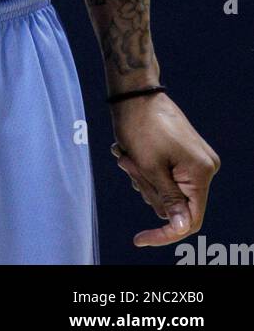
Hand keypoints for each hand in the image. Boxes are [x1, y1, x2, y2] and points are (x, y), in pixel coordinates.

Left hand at [110, 92, 219, 247]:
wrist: (134, 91)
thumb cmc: (140, 126)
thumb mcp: (150, 168)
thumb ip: (167, 200)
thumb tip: (181, 227)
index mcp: (201, 172)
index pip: (190, 219)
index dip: (165, 233)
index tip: (140, 239)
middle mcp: (203, 167)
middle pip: (174, 204)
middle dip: (146, 190)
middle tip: (127, 165)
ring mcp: (193, 160)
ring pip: (164, 190)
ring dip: (141, 178)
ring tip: (127, 155)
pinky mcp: (182, 154)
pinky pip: (163, 176)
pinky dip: (144, 170)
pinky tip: (130, 153)